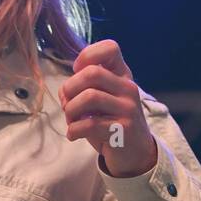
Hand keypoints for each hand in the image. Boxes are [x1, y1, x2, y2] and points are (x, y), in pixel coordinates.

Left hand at [58, 39, 157, 177]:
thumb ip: (85, 87)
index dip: (87, 56)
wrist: (135, 153)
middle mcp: (128, 88)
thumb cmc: (111, 121)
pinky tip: (74, 134)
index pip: (110, 48)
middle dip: (70, 88)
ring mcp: (128, 109)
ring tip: (71, 120)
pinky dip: (73, 130)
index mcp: (122, 75)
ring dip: (70, 110)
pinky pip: (89, 125)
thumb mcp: (102, 99)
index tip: (78, 72)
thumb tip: (64, 91)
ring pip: (89, 97)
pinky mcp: (123, 130)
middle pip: (91, 73)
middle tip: (67, 103)